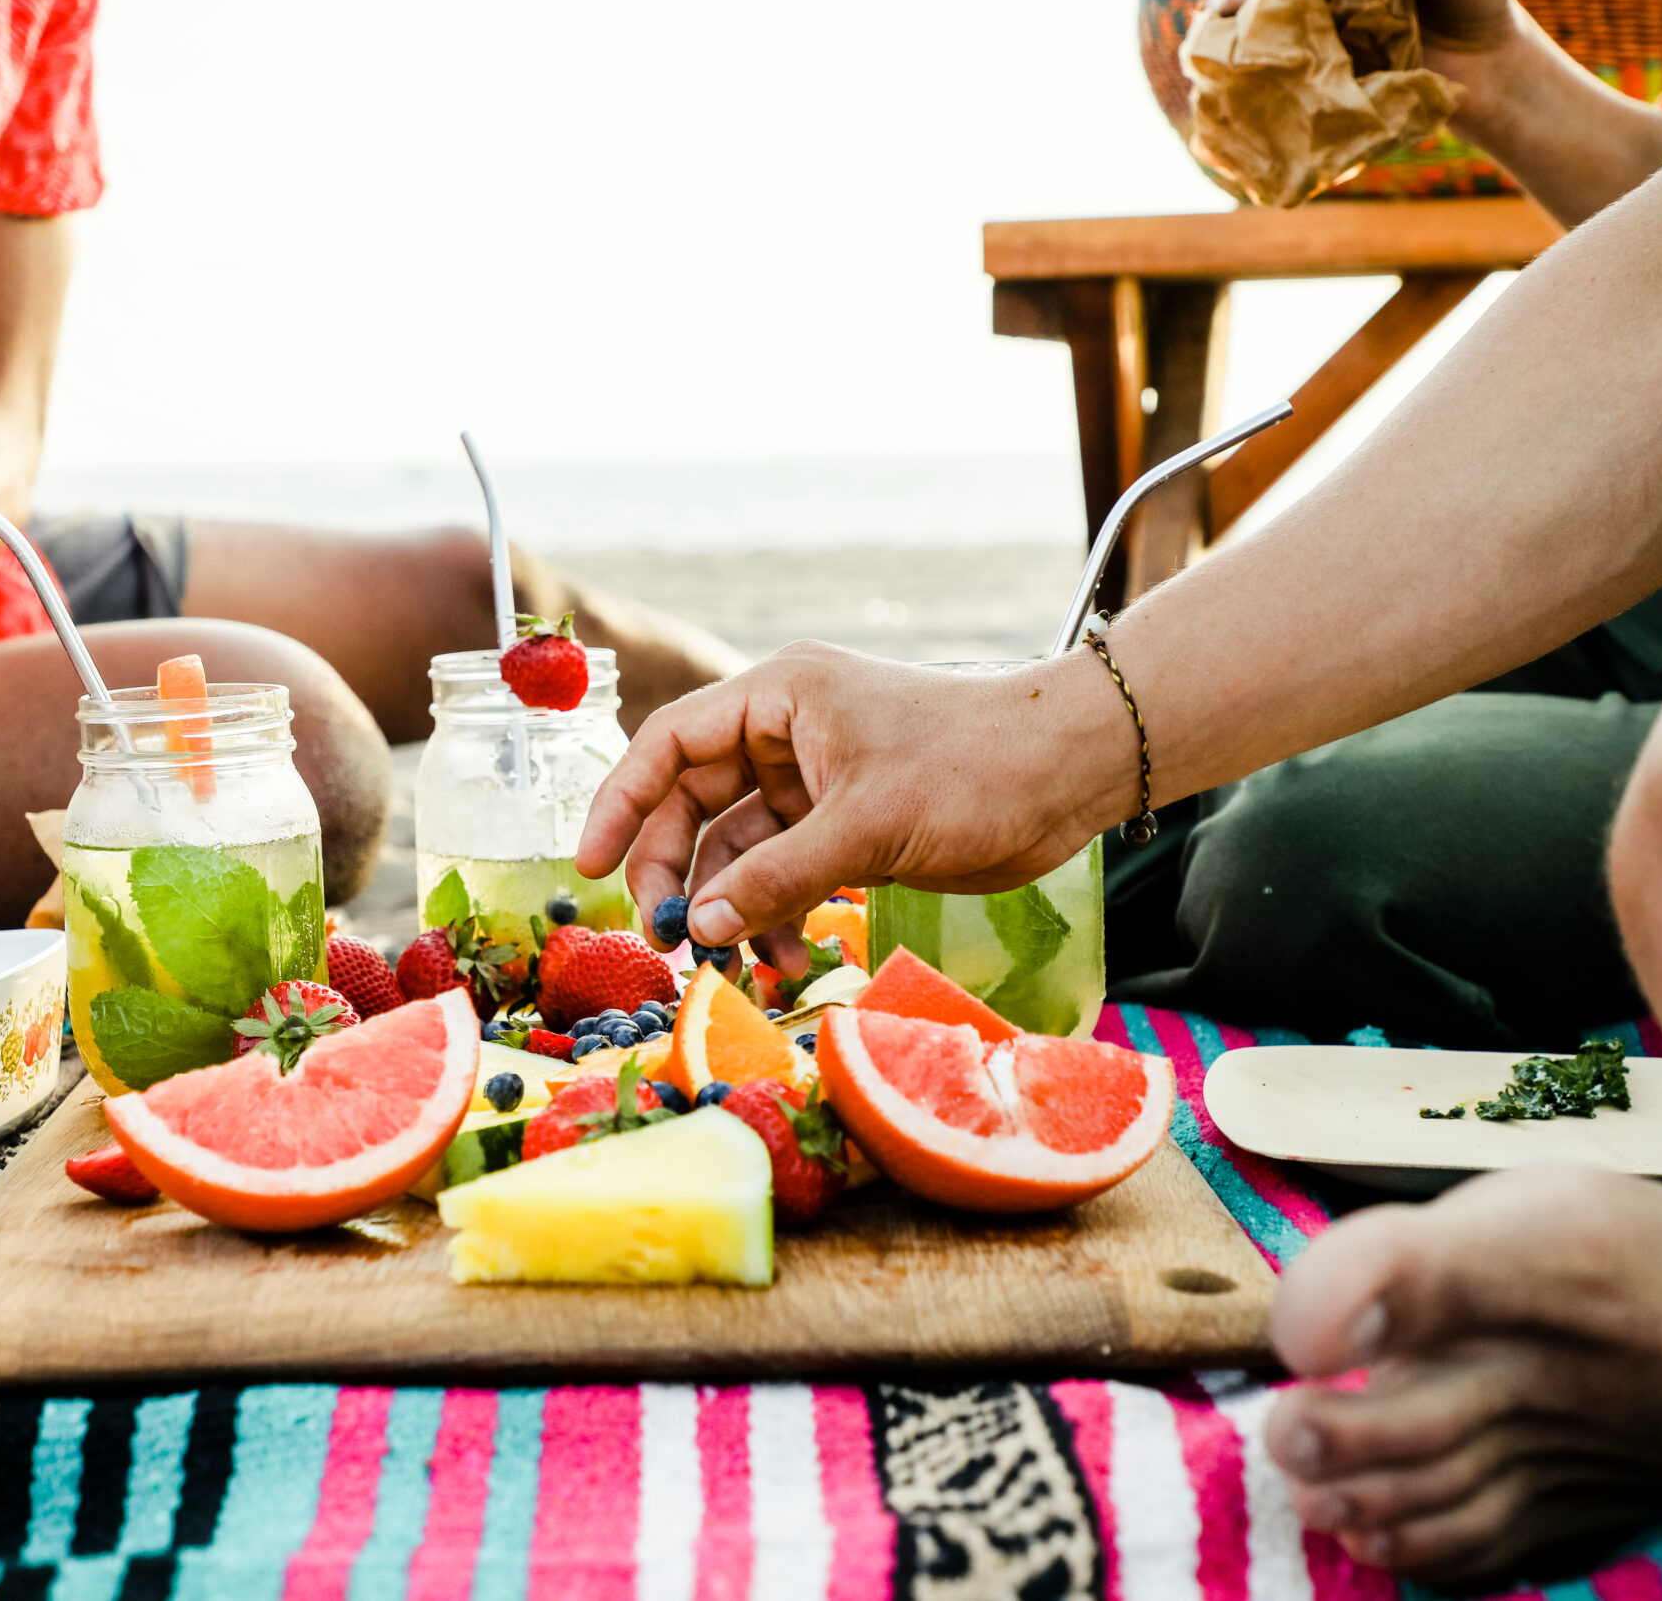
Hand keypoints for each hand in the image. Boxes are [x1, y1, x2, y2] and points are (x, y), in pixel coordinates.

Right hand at [576, 642, 1129, 972]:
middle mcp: (786, 733)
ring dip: (728, 905)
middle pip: (694, 803)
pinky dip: (772, 915)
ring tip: (728, 964)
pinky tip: (778, 957)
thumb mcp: (866, 826)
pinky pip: (784, 874)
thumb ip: (775, 879)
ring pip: (738, 848)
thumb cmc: (974, 769)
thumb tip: (698, 927)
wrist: (1070, 775)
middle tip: (668, 937)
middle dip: (677, 870)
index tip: (590, 866)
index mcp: (779, 697)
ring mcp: (816, 782)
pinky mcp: (849, 826)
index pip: (668, 743)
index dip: (622, 802)